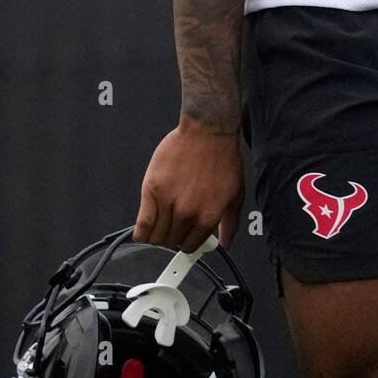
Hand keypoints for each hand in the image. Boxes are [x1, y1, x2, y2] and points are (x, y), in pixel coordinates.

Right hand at [133, 118, 244, 252]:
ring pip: (156, 236)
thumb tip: (224, 245)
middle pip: (172, 242)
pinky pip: (141, 223)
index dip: (188, 243)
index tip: (186, 238)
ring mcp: (167, 202)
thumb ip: (230, 224)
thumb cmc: (222, 160)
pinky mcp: (151, 190)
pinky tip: (144, 231)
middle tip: (176, 226)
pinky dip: (141, 232)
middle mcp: (186, 213)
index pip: (191, 246)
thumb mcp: (235, 195)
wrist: (207, 132)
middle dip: (174, 237)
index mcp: (208, 217)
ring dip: (159, 234)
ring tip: (163, 224)